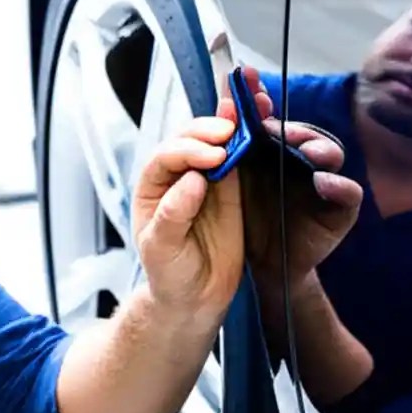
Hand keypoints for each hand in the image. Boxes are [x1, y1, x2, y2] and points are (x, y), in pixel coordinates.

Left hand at [131, 116, 243, 322]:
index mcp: (152, 186)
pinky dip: (247, 142)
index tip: (213, 155)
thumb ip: (173, 215)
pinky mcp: (232, 188)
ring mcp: (206, 179)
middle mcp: (177, 176)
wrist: (196, 298)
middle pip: (190, 141)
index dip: (188, 151)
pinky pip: (239, 160)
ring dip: (230, 126)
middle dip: (208, 131)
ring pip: (215, 143)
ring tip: (246, 115)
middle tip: (229, 132)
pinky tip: (258, 128)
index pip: (167, 157)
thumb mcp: (161, 250)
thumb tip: (192, 179)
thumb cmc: (169, 273)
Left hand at [227, 66, 363, 289]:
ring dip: (317, 147)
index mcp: (274, 148)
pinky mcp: (341, 209)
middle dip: (291, 125)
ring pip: (330, 152)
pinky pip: (348, 192)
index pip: (270, 115)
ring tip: (305, 151)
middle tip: (275, 129)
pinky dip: (337, 185)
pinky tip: (321, 182)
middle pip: (305, 130)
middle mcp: (302, 158)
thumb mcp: (233, 181)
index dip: (258, 97)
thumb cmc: (249, 219)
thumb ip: (231, 144)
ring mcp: (325, 180)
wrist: (265, 267)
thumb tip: (224, 99)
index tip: (246, 80)